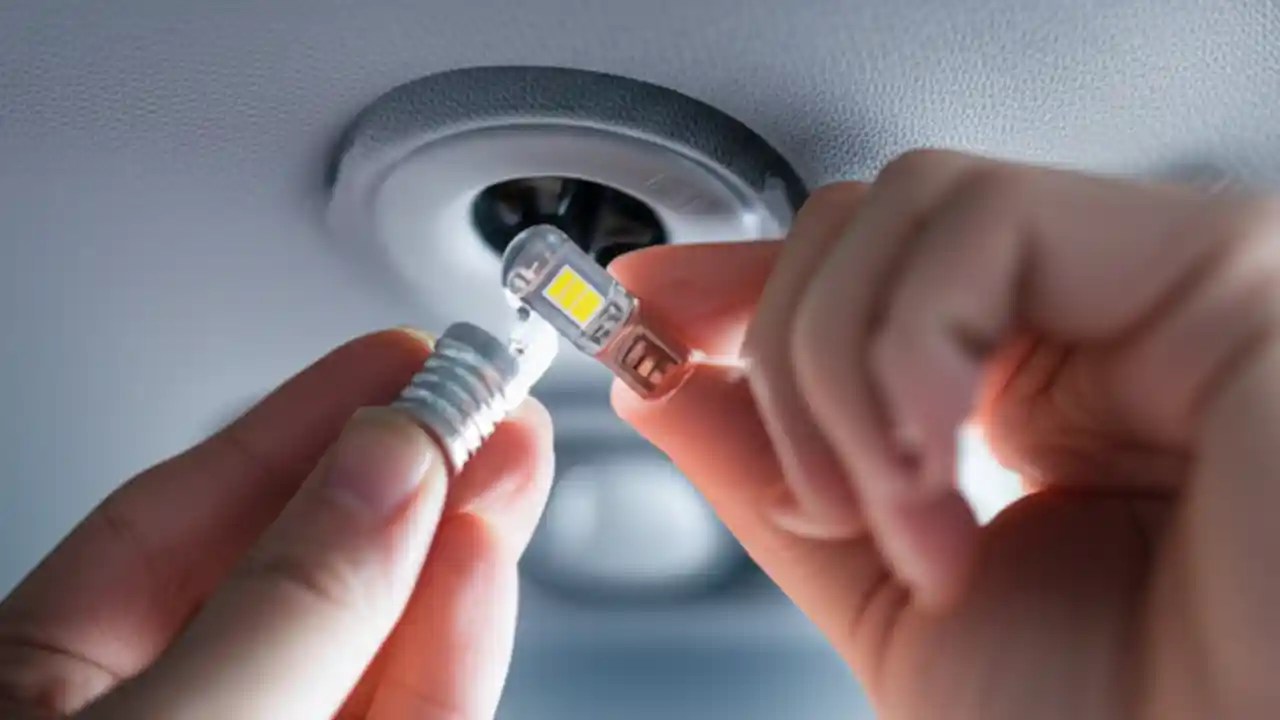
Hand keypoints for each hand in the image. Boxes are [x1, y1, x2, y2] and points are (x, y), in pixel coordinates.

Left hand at [0, 329, 553, 718]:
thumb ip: (279, 608)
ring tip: (504, 455)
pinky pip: (411, 715)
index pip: (177, 521)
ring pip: (370, 646)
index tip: (398, 355)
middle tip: (481, 390)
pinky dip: (459, 643)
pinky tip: (486, 561)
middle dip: (399, 473)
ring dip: (450, 545)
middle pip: (296, 574)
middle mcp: (168, 714)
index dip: (297, 424)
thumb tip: (386, 466)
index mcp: (47, 690)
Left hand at [612, 151, 1279, 719]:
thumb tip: (665, 376)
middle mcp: (1103, 319)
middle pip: (870, 224)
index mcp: (1040, 389)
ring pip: (911, 206)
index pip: (871, 269)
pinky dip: (905, 351)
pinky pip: (984, 223)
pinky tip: (938, 467)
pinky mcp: (1217, 261)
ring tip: (902, 518)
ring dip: (844, 375)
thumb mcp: (885, 595)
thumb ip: (774, 472)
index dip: (743, 277)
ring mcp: (1159, 281)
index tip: (645, 309)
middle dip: (789, 361)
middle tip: (829, 506)